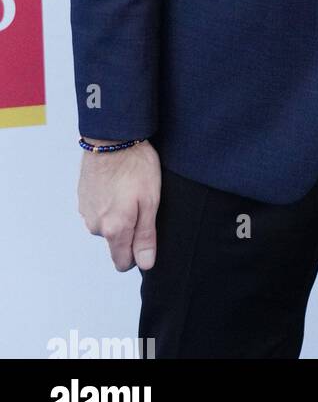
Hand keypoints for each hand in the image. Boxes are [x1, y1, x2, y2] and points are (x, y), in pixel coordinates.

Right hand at [77, 139, 161, 270]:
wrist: (111, 138)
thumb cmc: (136, 166)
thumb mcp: (150, 201)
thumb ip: (146, 236)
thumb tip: (146, 263)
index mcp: (114, 229)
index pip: (123, 262)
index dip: (137, 254)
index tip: (146, 235)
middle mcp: (96, 226)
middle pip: (116, 241)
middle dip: (129, 228)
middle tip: (142, 202)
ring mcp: (86, 211)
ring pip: (106, 224)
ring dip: (118, 213)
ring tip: (129, 188)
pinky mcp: (82, 198)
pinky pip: (98, 209)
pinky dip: (108, 201)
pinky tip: (117, 183)